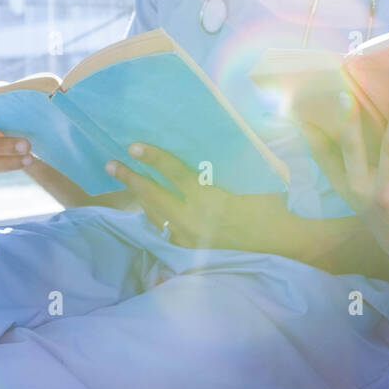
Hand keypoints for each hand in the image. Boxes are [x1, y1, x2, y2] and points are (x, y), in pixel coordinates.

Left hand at [106, 143, 284, 249]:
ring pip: (156, 214)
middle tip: (111, 164)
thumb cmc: (268, 205)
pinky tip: (150, 209)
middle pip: (154, 195)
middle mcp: (193, 218)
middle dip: (131, 179)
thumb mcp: (251, 177)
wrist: (277, 243)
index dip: (154, 158)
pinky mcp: (191, 248)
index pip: (174, 173)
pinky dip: (156, 217)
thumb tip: (217, 139)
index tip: (134, 147)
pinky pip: (166, 229)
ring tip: (126, 182)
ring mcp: (189, 236)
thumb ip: (228, 163)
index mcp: (208, 197)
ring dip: (140, 198)